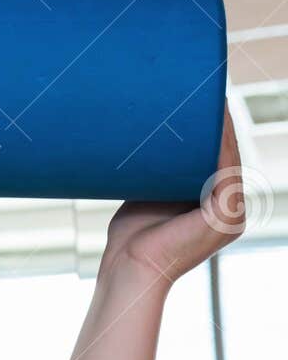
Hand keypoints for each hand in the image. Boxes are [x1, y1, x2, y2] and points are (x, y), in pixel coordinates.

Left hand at [100, 105, 245, 288]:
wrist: (127, 268)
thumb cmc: (131, 239)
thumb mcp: (151, 198)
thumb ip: (160, 176)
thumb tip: (146, 142)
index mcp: (217, 207)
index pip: (218, 162)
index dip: (212, 132)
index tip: (199, 102)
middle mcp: (231, 211)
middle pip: (226, 156)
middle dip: (217, 124)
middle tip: (203, 91)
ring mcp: (232, 214)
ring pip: (227, 159)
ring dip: (219, 127)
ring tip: (206, 98)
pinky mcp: (224, 216)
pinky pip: (224, 171)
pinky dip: (219, 145)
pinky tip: (212, 122)